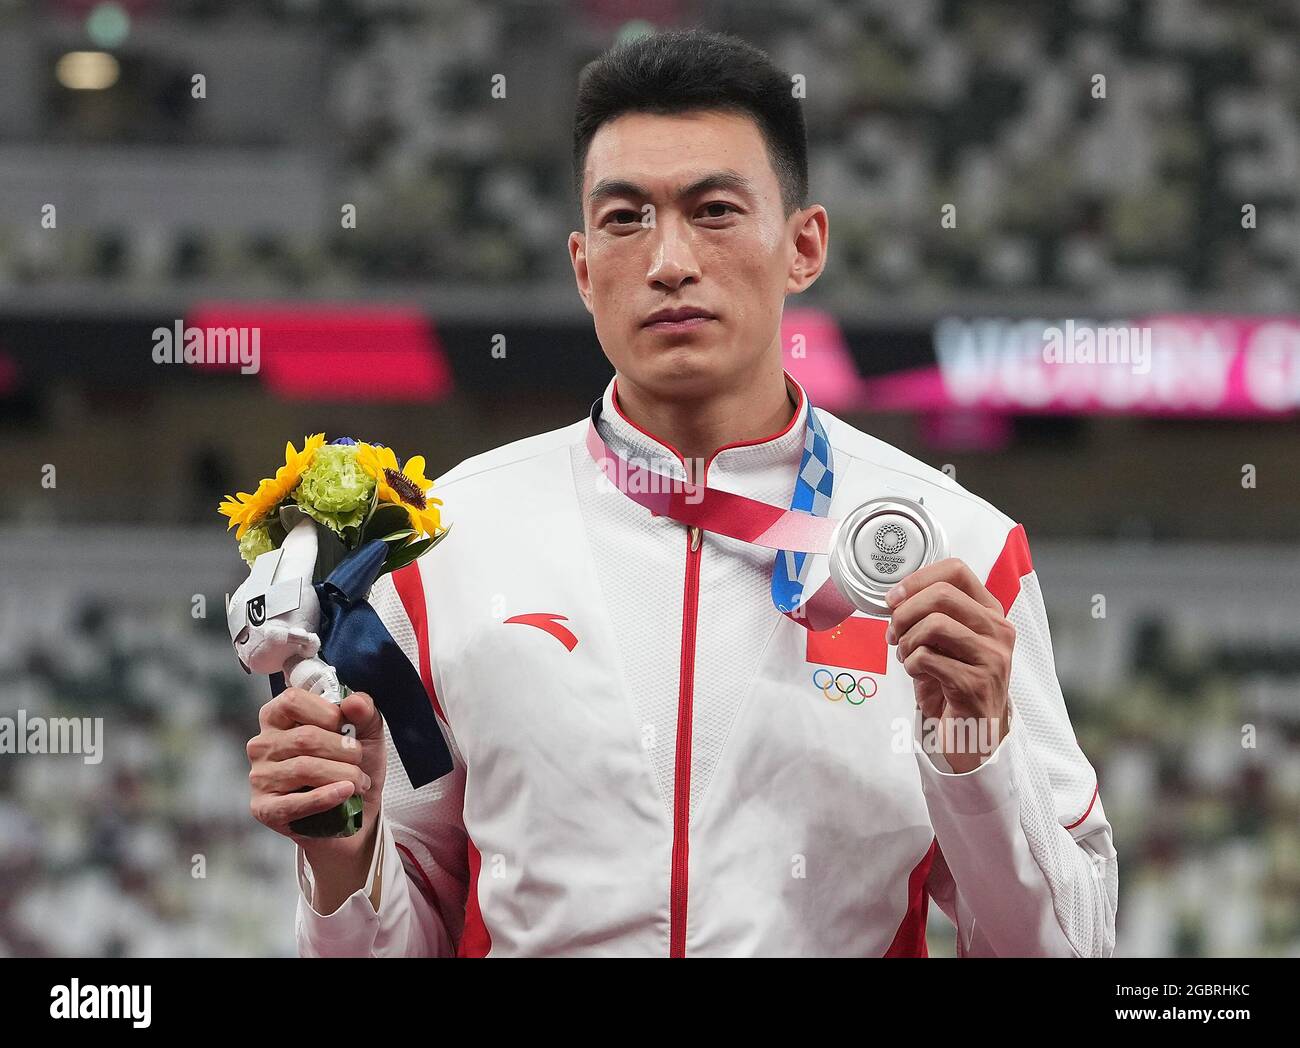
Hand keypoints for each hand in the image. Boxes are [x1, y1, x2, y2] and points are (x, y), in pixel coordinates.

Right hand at [246, 688, 387, 876]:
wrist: (355, 814)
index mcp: (278, 718)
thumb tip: (354, 702)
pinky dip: (326, 797)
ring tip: (359, 782)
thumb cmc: (352, 765)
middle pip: (304, 738)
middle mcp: (262, 745)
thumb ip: (363, 711)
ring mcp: (260, 777)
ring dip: (343, 775)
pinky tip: (345, 793)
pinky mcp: (265, 809)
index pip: (291, 700)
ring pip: (304, 768)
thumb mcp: (366, 732)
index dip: (326, 712)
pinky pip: (295, 803)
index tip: (346, 726)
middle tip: (360, 762)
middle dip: (344, 750)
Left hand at [884, 558, 1014, 772]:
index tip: (894, 599)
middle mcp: (998, 630)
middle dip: (905, 613)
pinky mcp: (977, 683)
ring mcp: (992, 657)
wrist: (973, 734)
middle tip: (894, 635)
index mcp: (990, 612)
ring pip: (934, 624)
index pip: (956, 571)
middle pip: (941, 595)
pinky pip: (927, 658)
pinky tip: (918, 675)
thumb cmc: (953, 683)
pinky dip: (911, 665)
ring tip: (907, 658)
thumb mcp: (945, 642)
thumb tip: (894, 598)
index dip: (917, 579)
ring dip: (907, 642)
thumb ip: (929, 615)